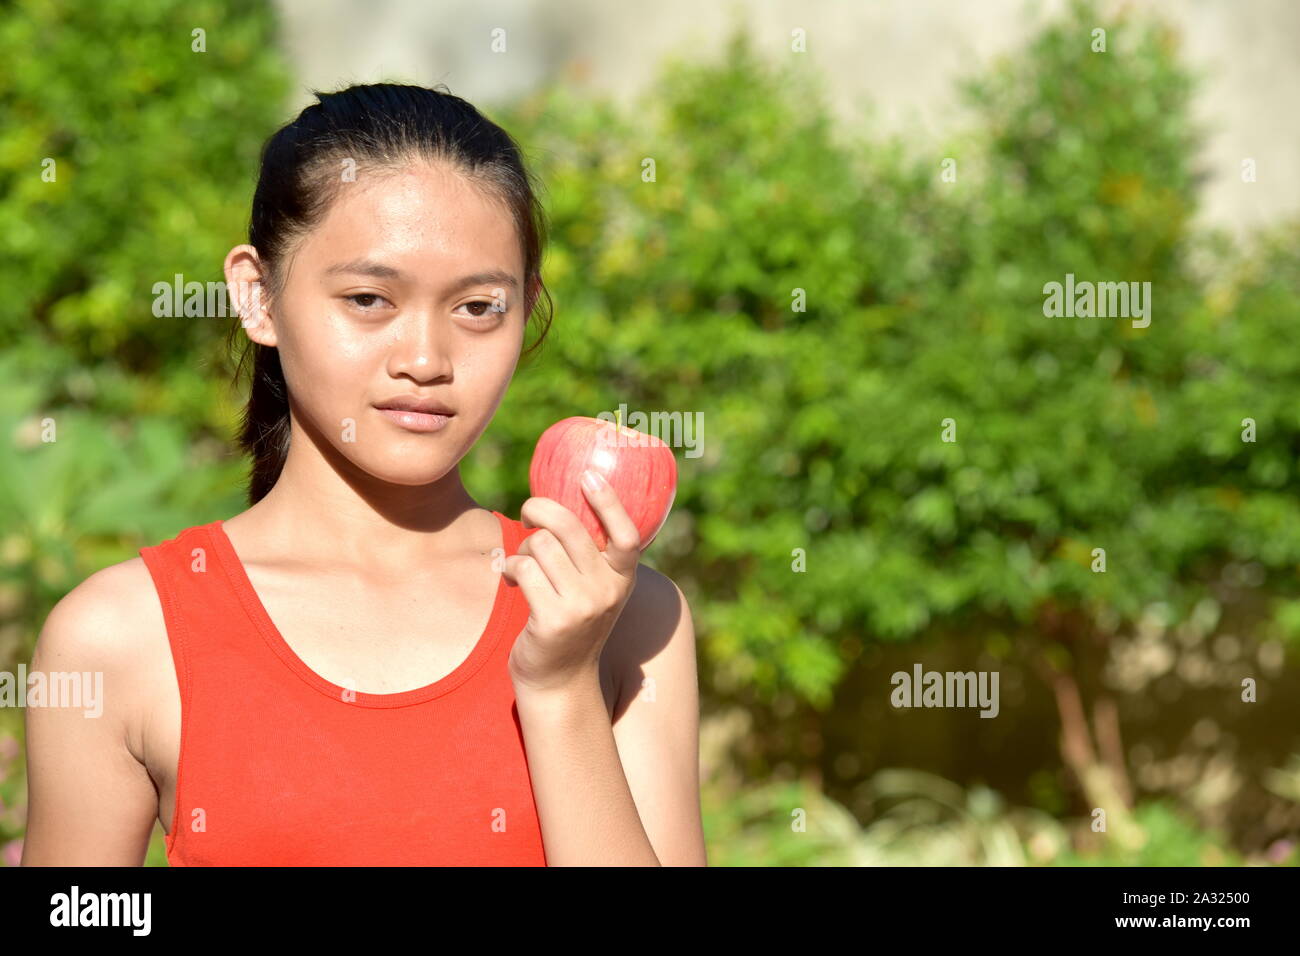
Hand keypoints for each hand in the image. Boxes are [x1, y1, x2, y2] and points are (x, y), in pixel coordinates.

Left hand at [502, 469, 641, 693]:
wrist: (558, 681)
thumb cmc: (570, 622)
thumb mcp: (594, 591)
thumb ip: (590, 556)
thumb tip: (561, 503)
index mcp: (622, 579)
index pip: (627, 535)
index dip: (610, 503)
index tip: (589, 476)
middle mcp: (608, 591)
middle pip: (570, 528)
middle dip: (540, 509)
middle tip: (528, 510)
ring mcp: (582, 607)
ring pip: (541, 546)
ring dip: (523, 548)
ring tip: (522, 565)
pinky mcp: (553, 619)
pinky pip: (523, 569)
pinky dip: (510, 569)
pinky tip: (511, 581)